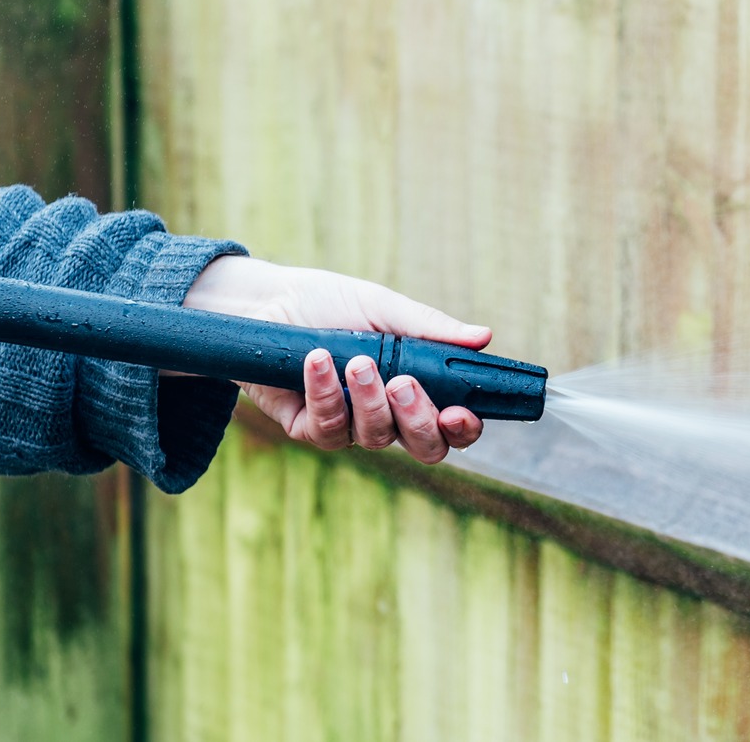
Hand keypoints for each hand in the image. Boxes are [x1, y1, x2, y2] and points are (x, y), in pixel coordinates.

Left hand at [181, 255, 490, 463]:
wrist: (265, 302)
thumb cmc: (330, 303)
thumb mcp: (383, 308)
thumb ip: (431, 329)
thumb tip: (484, 336)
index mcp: (416, 388)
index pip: (452, 425)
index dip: (463, 429)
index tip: (460, 413)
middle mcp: (387, 415)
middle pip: (423, 447)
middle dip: (418, 420)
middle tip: (403, 385)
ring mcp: (349, 426)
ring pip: (375, 437)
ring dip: (369, 400)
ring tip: (357, 361)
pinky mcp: (308, 429)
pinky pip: (326, 428)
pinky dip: (324, 393)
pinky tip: (318, 360)